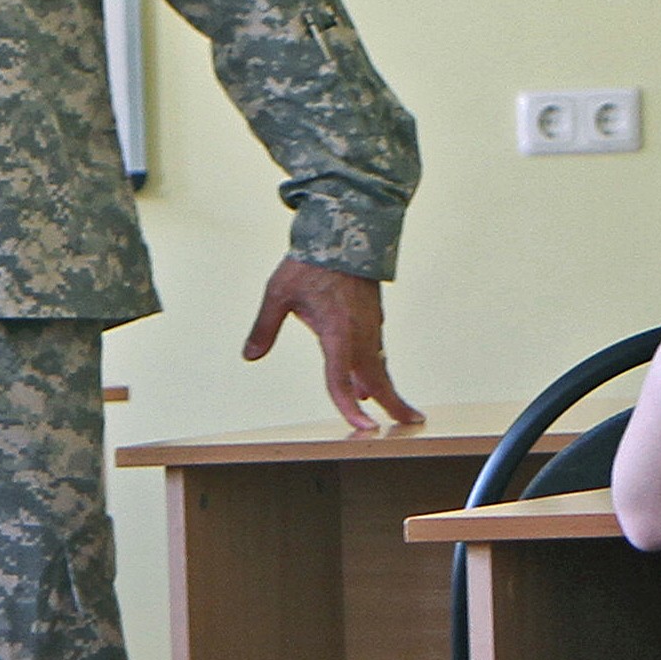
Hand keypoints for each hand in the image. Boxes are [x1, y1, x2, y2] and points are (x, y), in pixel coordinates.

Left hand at [243, 261, 420, 431]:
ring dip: (386, 387)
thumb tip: (249, 355)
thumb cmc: (309, 262)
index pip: (341, 380)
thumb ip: (264, 327)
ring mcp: (370, 325)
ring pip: (380, 364)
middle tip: (410, 422)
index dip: (349, 408)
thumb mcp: (278, 294)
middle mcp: (359, 333)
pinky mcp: (372, 316)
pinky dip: (376, 368)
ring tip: (393, 409)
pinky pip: (377, 349)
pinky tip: (368, 377)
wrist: (342, 230)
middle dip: (394, 403)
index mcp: (337, 333)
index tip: (364, 429)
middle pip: (378, 378)